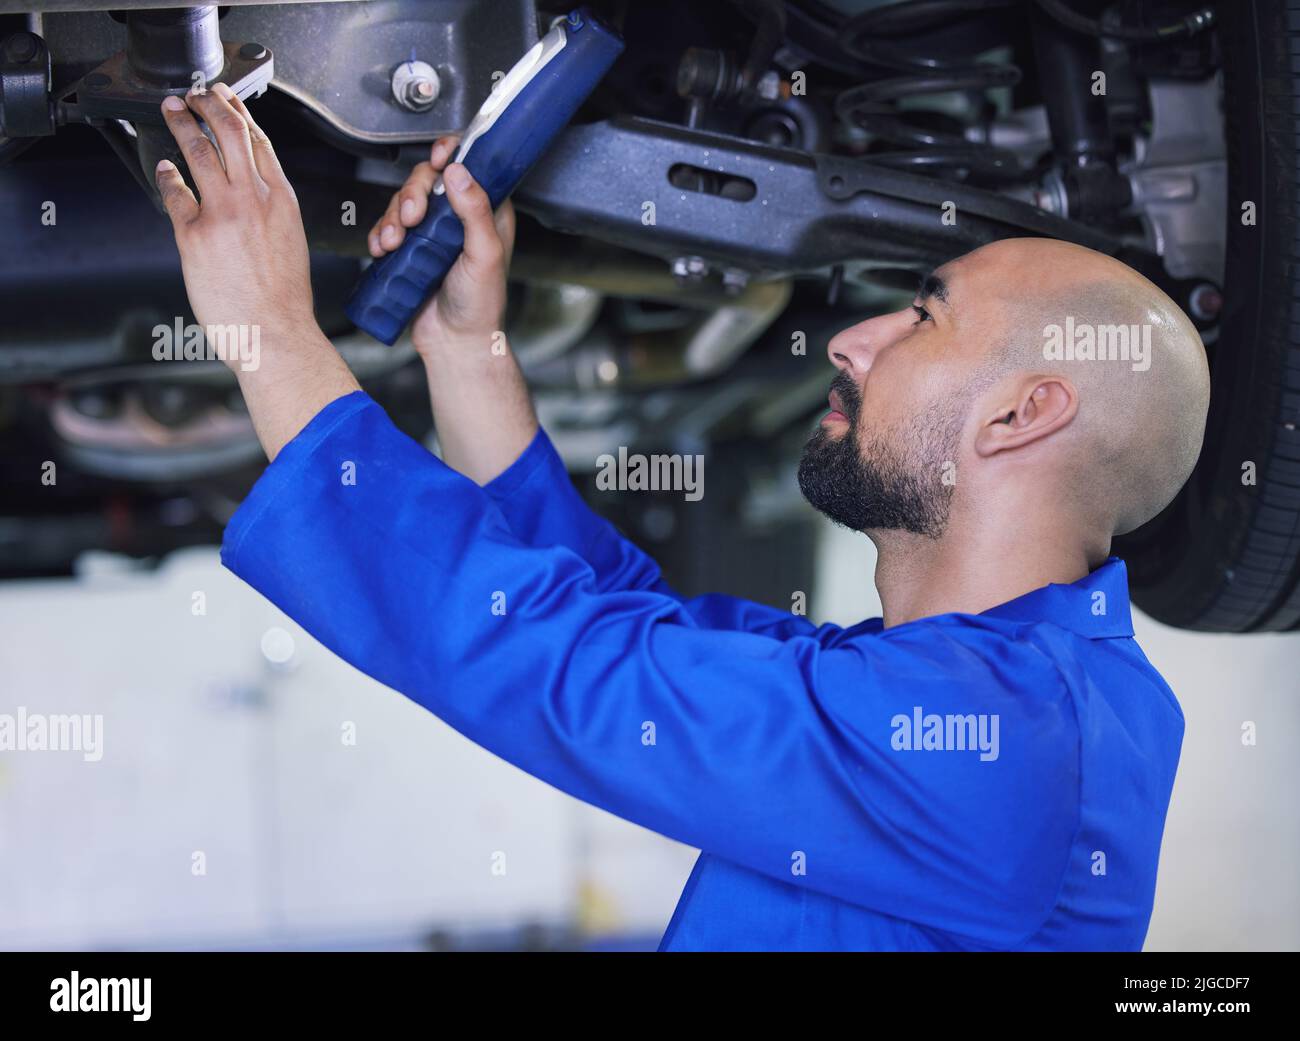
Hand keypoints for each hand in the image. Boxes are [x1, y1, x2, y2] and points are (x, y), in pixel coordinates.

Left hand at [156, 83, 357, 459]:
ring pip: (200, 149)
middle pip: (229, 131)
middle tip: (193, 95)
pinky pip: (176, 192)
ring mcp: (224, 213)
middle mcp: (255, 199)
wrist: (276, 334)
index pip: (260, 142)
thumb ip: (271, 212)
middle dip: (208, 104)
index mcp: (283, 201)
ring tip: (172, 111)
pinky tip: (163, 168)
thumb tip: (250, 194)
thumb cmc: (284, 302)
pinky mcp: (195, 234)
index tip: (225, 99)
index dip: (239, 113)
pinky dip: (167, 174)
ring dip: (182, 123)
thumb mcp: (290, 242)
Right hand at [367, 136, 515, 354]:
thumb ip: (476, 212)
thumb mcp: (486, 255)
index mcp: (486, 212)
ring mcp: (432, 233)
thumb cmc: (481, 305)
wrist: (455, 343)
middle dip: (413, 192)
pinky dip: (380, 233)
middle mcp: (458, 217)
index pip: (469, 167)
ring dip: (393, 216)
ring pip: (404, 201)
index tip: (440, 157)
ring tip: (394, 242)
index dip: (452, 154)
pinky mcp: (410, 250)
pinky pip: (388, 227)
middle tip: (412, 217)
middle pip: (428, 179)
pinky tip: (382, 249)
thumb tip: (460, 171)